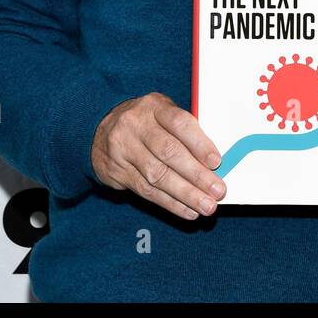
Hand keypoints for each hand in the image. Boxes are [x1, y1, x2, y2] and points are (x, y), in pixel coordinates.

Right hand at [91, 92, 226, 219]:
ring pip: (157, 175)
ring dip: (186, 194)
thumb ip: (186, 132)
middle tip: (217, 191)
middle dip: (196, 175)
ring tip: (206, 206)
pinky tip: (188, 211)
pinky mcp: (117, 172)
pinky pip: (146, 191)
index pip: (179, 123)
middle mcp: (136, 125)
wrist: (99, 130)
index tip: (216, 162)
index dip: (199, 143)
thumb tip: (215, 162)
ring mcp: (123, 149)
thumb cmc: (144, 123)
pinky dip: (170, 203)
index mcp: (154, 106)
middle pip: (169, 152)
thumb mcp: (162, 113)